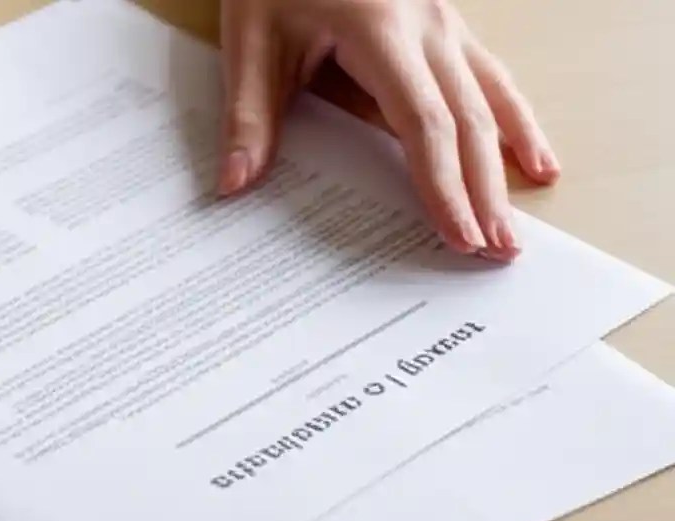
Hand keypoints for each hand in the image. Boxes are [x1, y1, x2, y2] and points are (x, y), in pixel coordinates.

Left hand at [217, 0, 559, 261]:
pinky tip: (532, 155)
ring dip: (510, 159)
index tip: (458, 234)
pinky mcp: (444, 21)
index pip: (423, 122)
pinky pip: (489, 75)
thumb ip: (248, 115)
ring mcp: (443, 19)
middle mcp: (427, 24)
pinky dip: (513, 119)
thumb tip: (235, 184)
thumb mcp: (250, 39)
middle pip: (468, 119)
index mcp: (382, 30)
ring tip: (520, 216)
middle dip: (485, 190)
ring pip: (491, 96)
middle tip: (499, 250)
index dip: (442, 184)